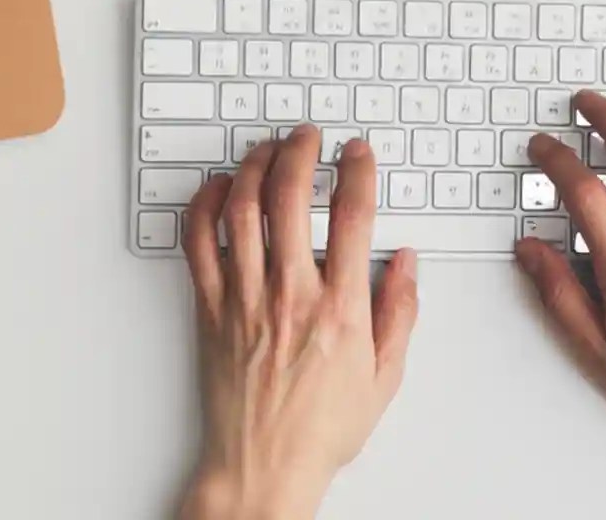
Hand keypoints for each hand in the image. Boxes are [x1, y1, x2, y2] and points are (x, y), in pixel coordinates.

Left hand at [178, 127, 418, 519]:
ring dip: (257, 166)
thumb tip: (406, 264)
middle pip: (292, 197)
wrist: (263, 468)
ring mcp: (245, 299)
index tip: (358, 153)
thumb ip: (400, 314)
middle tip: (309, 137)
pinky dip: (206, 206)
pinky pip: (199, 244)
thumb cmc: (320, 430)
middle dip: (302, 152)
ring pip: (244, 210)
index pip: (354, 217)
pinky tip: (220, 188)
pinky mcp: (211, 310)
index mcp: (340, 309)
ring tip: (269, 149)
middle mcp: (291, 294)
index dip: (358, 172)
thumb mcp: (385, 377)